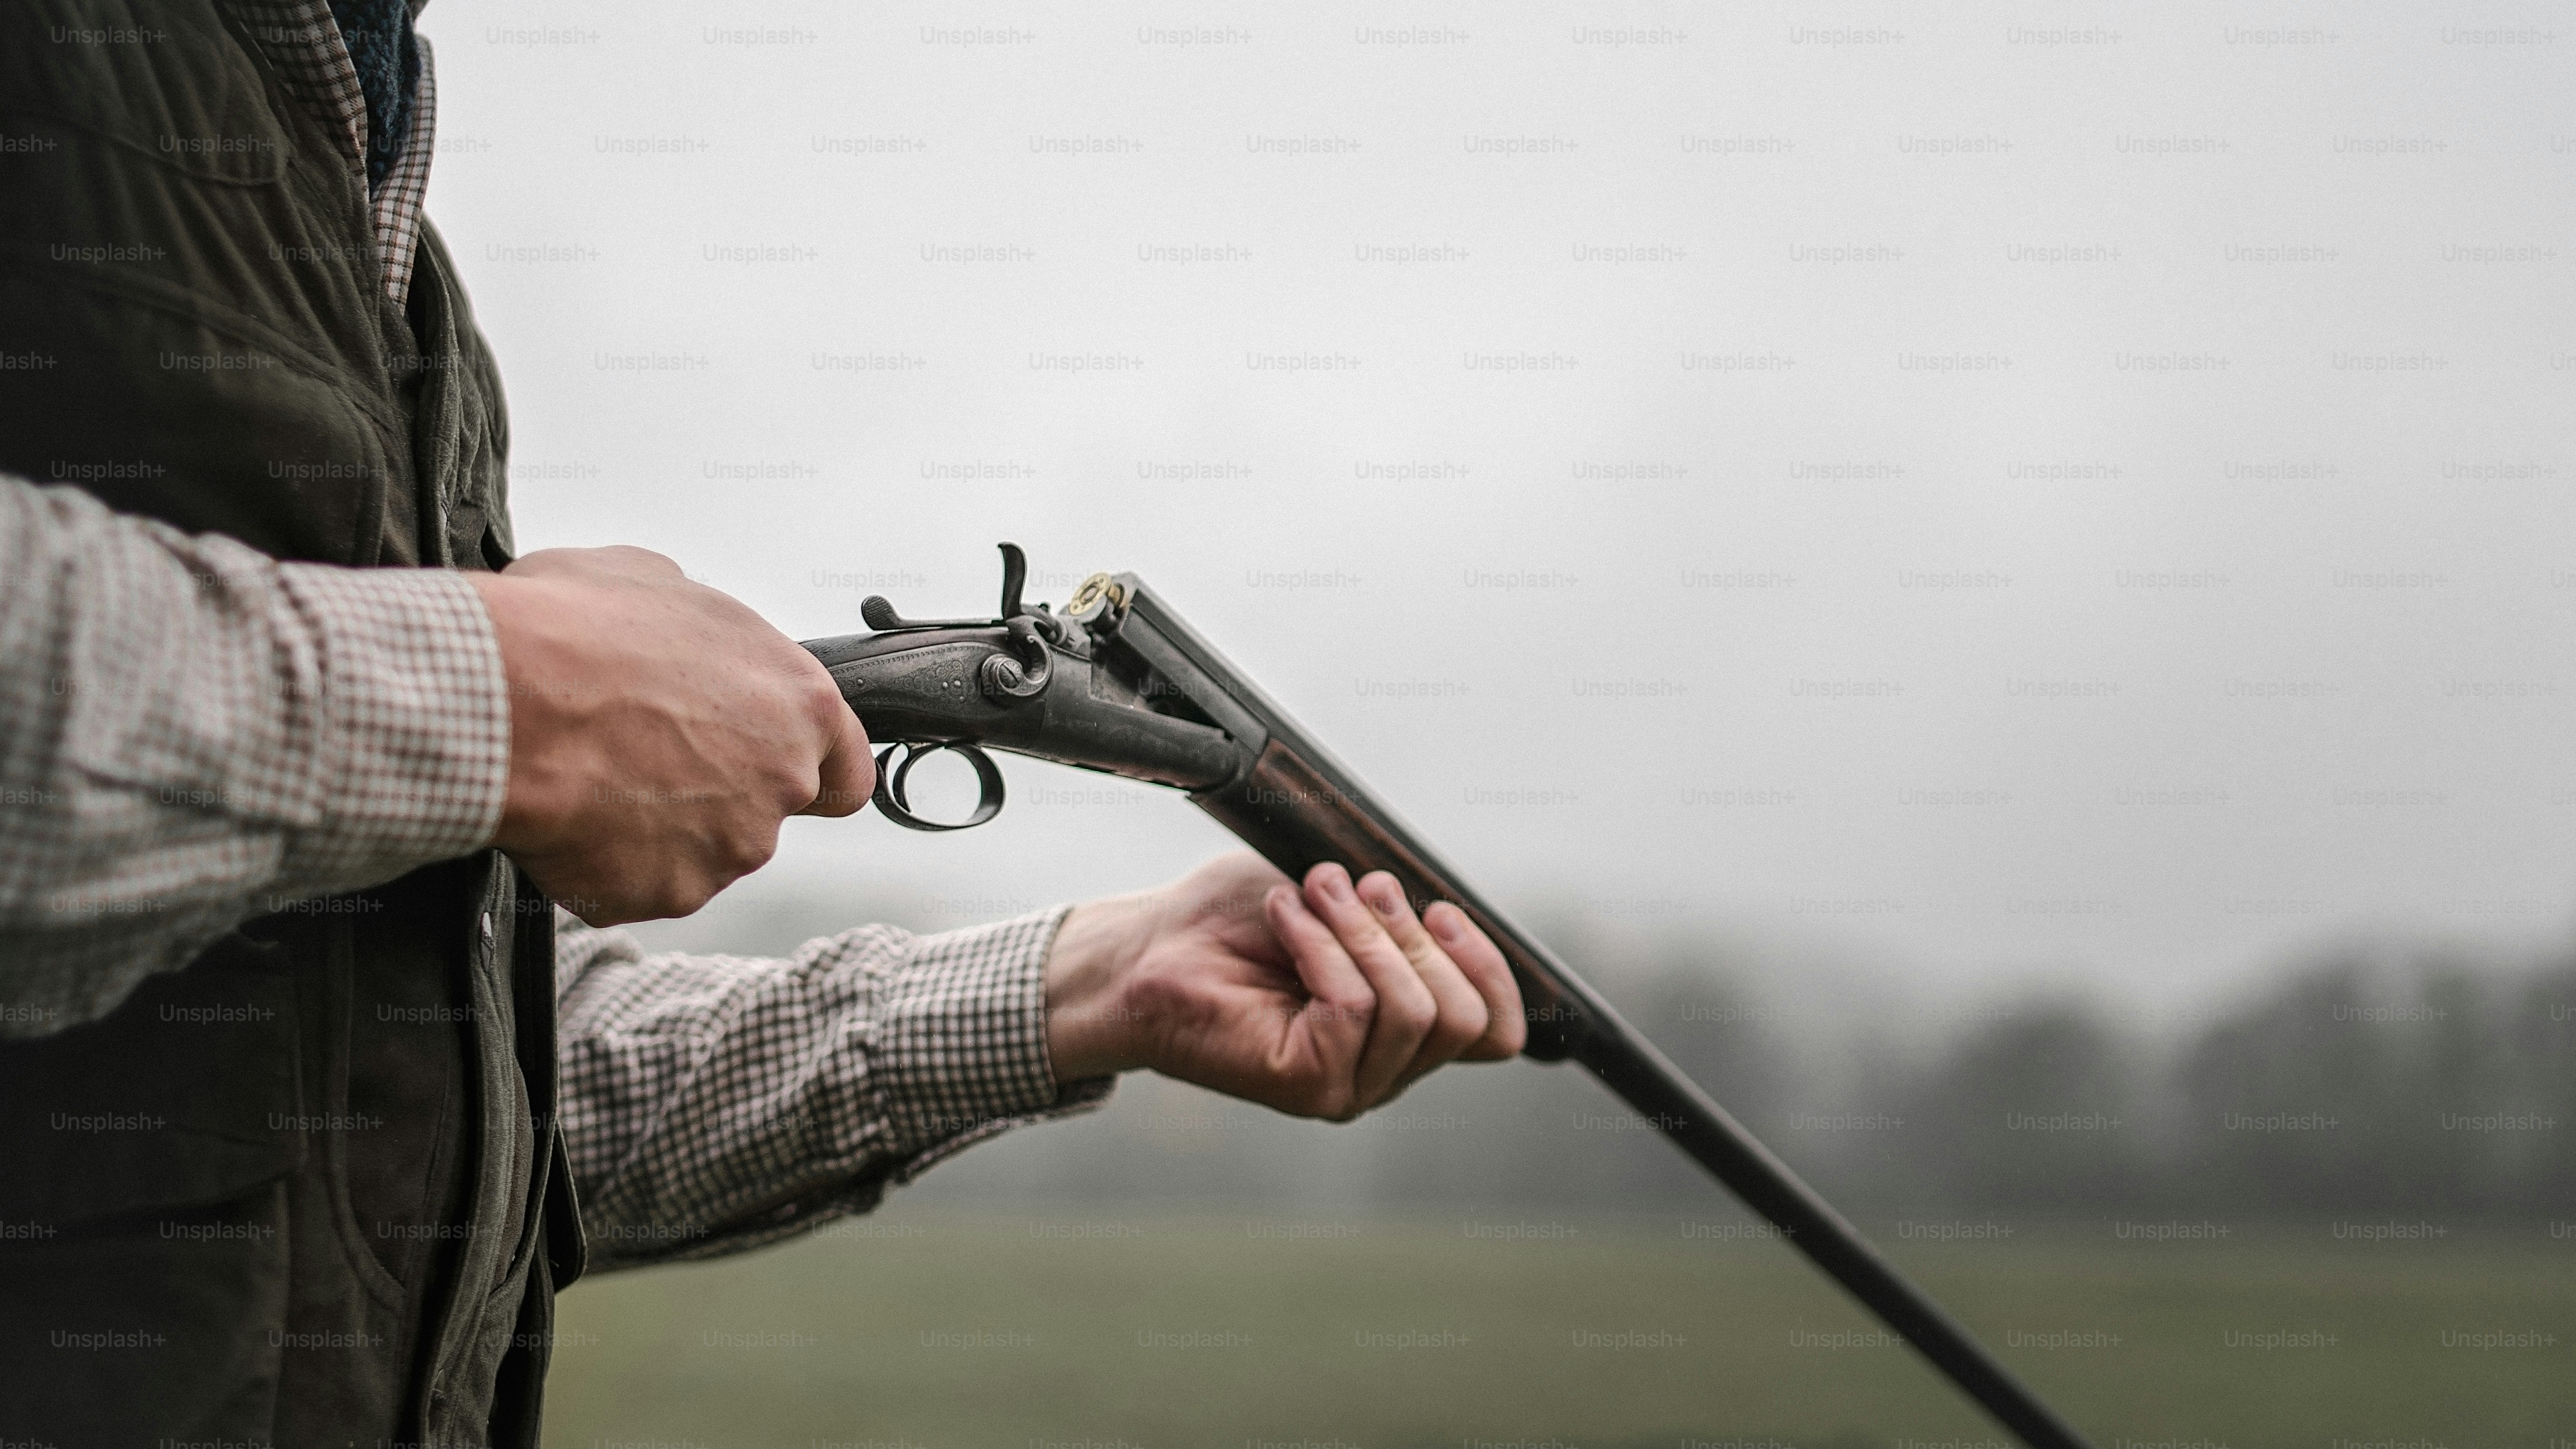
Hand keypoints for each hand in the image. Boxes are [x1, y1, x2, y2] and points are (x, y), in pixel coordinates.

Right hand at [467, 546, 872, 924]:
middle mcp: (781, 781)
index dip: (811, 770)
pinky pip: (641, 883)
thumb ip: (698, 625)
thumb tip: (681, 631)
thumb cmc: (575, 632)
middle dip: (713, 789)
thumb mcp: (652, 581)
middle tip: (644, 755)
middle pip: (764, 806)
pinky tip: (572, 813)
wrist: (504, 702)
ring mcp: (729, 847)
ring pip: (702, 847)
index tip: (773, 765)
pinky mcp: (669, 893)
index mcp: (799, 703)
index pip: (847, 768)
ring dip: (659, 824)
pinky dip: (609, 861)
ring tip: (594, 774)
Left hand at [1044, 852, 1526, 1118]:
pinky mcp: (1306, 1087)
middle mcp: (1383, 1070)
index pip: (1497, 1034)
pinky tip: (1282, 916)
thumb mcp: (1338, 899)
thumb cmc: (1231, 922)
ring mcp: (1348, 1087)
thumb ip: (1399, 911)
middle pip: (1464, 1017)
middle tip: (1354, 885)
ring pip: (1413, 1009)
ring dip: (1365, 931)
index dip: (1489, 968)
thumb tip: (1451, 907)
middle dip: (1414, 933)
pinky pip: (1354, 1007)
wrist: (1147, 948)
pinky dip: (1320, 945)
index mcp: (1402, 1032)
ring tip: (1312, 891)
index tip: (1442, 910)